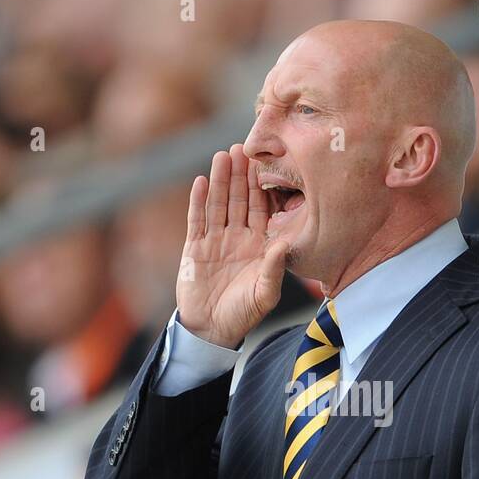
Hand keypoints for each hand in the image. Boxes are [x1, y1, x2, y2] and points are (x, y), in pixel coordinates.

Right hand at [175, 143, 289, 348]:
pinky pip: (197, 219)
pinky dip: (198, 201)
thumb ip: (274, 270)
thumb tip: (284, 244)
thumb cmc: (242, 315)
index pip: (262, 210)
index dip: (262, 188)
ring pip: (218, 204)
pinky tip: (200, 181)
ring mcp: (216, 241)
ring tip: (222, 156)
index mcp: (259, 246)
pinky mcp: (195, 247)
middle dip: (240, 175)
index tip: (266, 165)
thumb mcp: (264, 295)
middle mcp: (239, 238)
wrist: (210, 330)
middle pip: (239, 200)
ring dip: (220, 180)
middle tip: (243, 148)